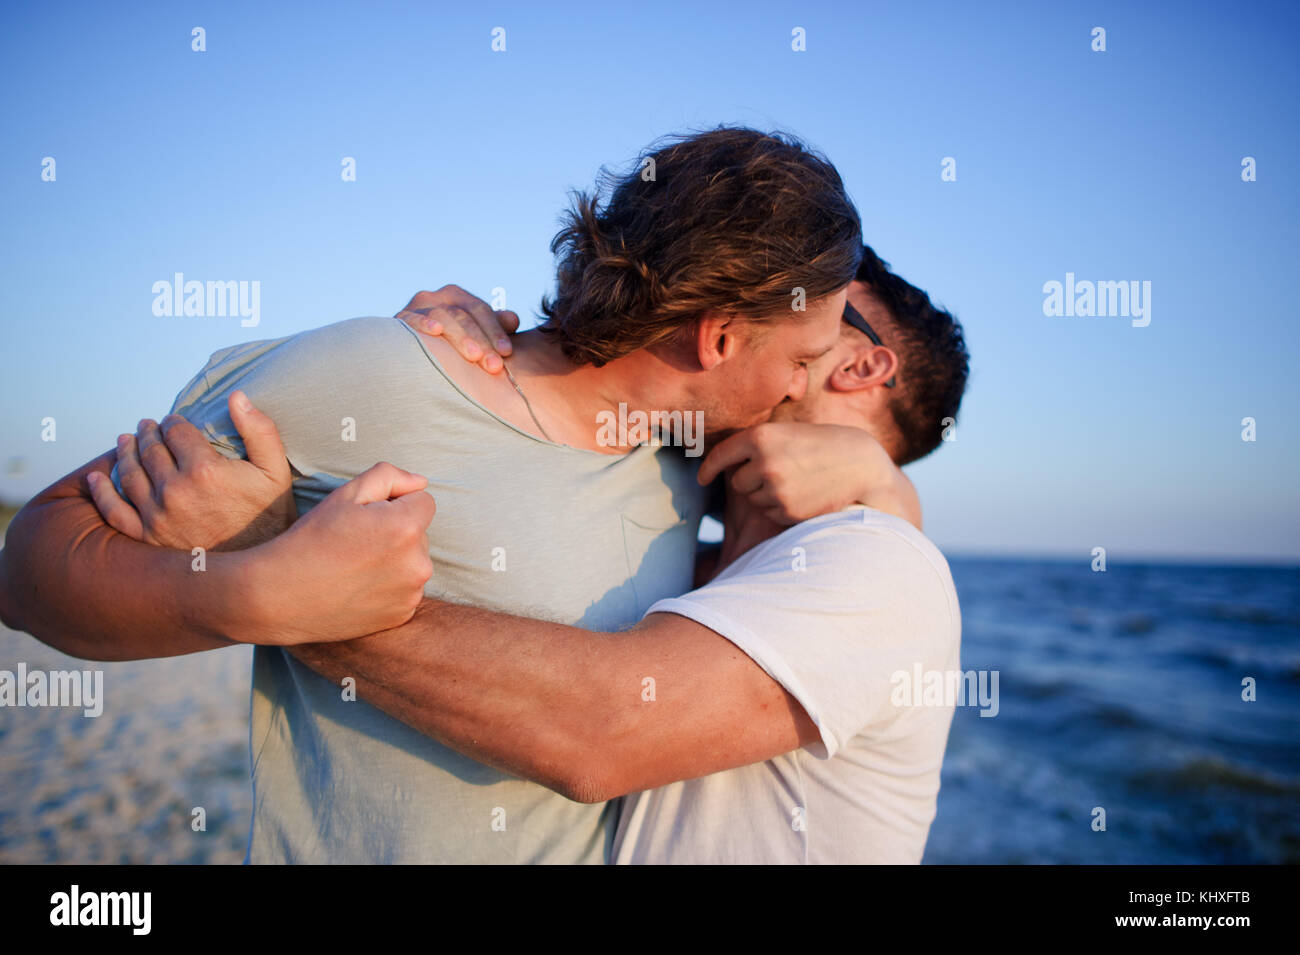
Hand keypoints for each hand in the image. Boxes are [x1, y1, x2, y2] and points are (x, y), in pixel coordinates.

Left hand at [87, 390, 295, 550]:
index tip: (172, 419)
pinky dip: (102, 491)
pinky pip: (114, 510)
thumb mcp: (276, 471)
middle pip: (151, 449)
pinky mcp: (146, 538)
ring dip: (125, 452)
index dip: (172, 420)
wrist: (258, 570)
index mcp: (205, 470)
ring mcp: (157, 516)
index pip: (176, 431)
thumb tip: (236, 396)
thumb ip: (259, 430)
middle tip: (145, 426)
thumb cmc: (270, 517)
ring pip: (130, 474)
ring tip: (125, 442)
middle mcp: (175, 491)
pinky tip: (96, 476)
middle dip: (147, 433)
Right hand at [241, 463, 435, 644]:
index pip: (424, 502)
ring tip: (355, 566)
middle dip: (397, 531)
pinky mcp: (402, 615)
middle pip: (420, 533)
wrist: (282, 595)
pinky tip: (358, 587)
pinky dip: (389, 586)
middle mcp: (418, 563)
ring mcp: (412, 594)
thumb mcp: (345, 495)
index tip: (367, 517)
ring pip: (413, 562)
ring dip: (395, 559)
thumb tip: (421, 482)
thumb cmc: (312, 540)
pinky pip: (405, 589)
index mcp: (407, 528)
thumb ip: (389, 477)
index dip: (395, 503)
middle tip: (356, 543)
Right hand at [397, 285, 519, 373]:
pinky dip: (423, 324)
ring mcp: (417, 307)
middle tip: (494, 365)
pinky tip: (436, 331)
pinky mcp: (399, 320)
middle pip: (464, 316)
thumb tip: (513, 320)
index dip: (495, 331)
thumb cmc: (449, 345)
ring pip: (443, 317)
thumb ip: (494, 327)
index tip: (507, 353)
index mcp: (457, 297)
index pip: (480, 310)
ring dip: (460, 337)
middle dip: (482, 341)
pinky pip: (412, 320)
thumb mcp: (475, 335)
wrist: (410, 354)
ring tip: (474, 355)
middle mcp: (437, 297)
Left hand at [699, 422, 921, 528]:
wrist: (860, 465)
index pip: (721, 456)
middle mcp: (763, 463)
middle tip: (781, 470)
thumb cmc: (823, 444)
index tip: (702, 478)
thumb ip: (757, 445)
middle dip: (751, 479)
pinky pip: (770, 513)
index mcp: (760, 437)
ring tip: (797, 481)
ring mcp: (775, 489)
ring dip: (767, 494)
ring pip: (753, 499)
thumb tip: (724, 465)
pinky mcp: (786, 511)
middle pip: (737, 482)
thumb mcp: (787, 433)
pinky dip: (781, 507)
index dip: (708, 468)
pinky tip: (803, 495)